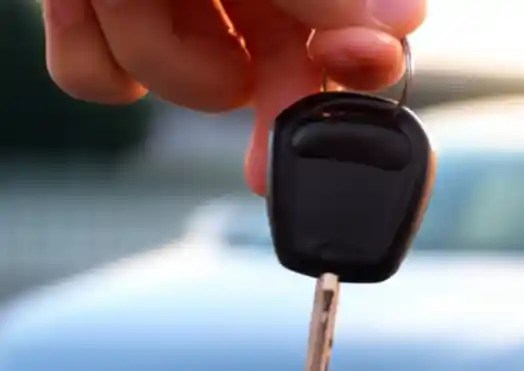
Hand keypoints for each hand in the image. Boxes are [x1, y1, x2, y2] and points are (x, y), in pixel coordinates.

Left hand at [41, 0, 427, 193]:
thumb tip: (397, 25)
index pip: (353, 41)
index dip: (356, 81)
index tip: (353, 101)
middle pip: (271, 80)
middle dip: (262, 101)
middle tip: (267, 164)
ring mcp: (170, 10)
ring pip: (181, 83)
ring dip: (151, 35)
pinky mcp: (94, 21)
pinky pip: (98, 77)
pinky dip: (89, 41)